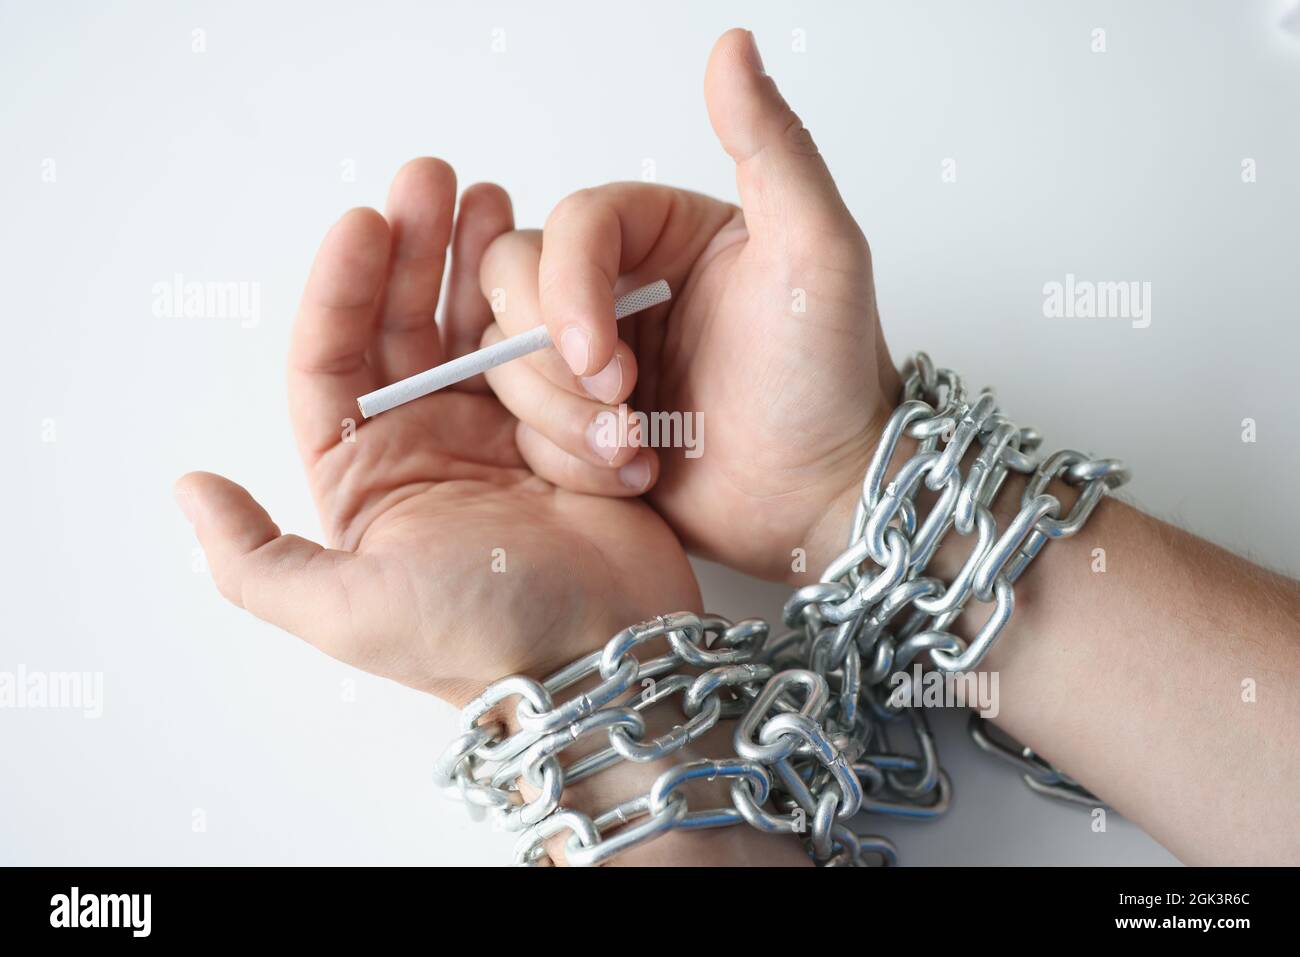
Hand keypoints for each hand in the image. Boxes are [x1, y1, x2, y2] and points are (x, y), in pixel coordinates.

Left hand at [174, 159, 700, 705]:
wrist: (600, 656)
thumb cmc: (476, 637)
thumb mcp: (345, 610)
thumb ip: (255, 559)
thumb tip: (191, 489)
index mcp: (365, 475)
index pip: (332, 360)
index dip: (339, 286)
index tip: (363, 223)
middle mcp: (425, 444)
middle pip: (405, 324)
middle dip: (414, 249)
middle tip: (431, 180)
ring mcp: (499, 432)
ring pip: (475, 326)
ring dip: (478, 262)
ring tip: (492, 200)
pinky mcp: (567, 429)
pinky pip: (548, 352)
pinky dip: (548, 312)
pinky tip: (549, 266)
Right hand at [475, 29, 898, 582]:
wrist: (822, 498)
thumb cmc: (829, 379)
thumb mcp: (817, 250)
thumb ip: (773, 146)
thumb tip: (731, 47)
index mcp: (662, 235)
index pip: (571, 227)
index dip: (567, 287)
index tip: (599, 354)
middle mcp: (619, 288)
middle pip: (514, 284)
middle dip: (553, 356)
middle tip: (621, 401)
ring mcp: (594, 360)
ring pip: (507, 360)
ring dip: (563, 416)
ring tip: (638, 448)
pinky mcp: (580, 424)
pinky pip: (525, 426)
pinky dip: (570, 458)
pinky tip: (637, 471)